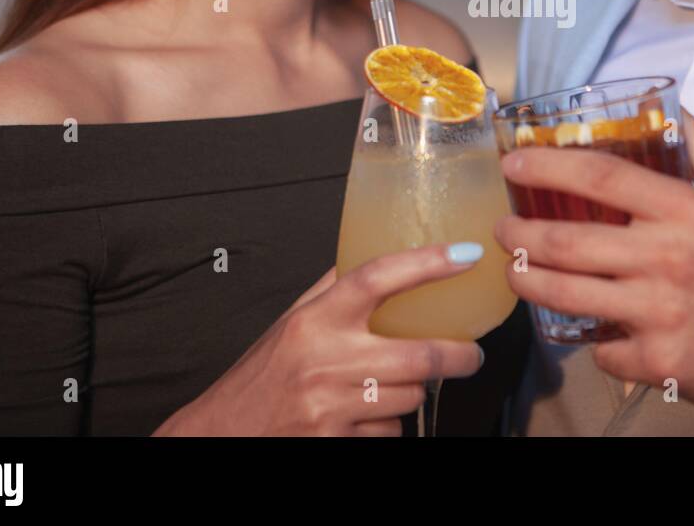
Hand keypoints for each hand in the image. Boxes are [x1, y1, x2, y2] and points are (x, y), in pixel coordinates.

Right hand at [153, 245, 485, 435]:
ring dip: (413, 392)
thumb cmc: (261, 376)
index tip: (465, 254)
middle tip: (470, 353)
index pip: (376, 277)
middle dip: (459, 356)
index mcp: (315, 320)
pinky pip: (389, 431)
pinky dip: (388, 424)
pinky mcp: (335, 440)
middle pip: (419, 354)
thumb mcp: (291, 322)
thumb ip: (331, 290)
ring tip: (396, 385)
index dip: (427, 263)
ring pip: (409, 397)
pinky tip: (367, 415)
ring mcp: (331, 404)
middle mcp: (324, 359)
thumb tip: (370, 253)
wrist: (223, 434)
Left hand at [494, 111, 693, 416]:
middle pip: (566, 242)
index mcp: (687, 212)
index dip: (547, 167)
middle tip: (503, 231)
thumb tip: (678, 111)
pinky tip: (591, 329)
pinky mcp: (658, 360)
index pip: (600, 177)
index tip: (514, 165)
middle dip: (519, 235)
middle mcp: (668, 258)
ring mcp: (660, 312)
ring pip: (567, 295)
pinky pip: (600, 349)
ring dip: (530, 284)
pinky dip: (591, 340)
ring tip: (516, 273)